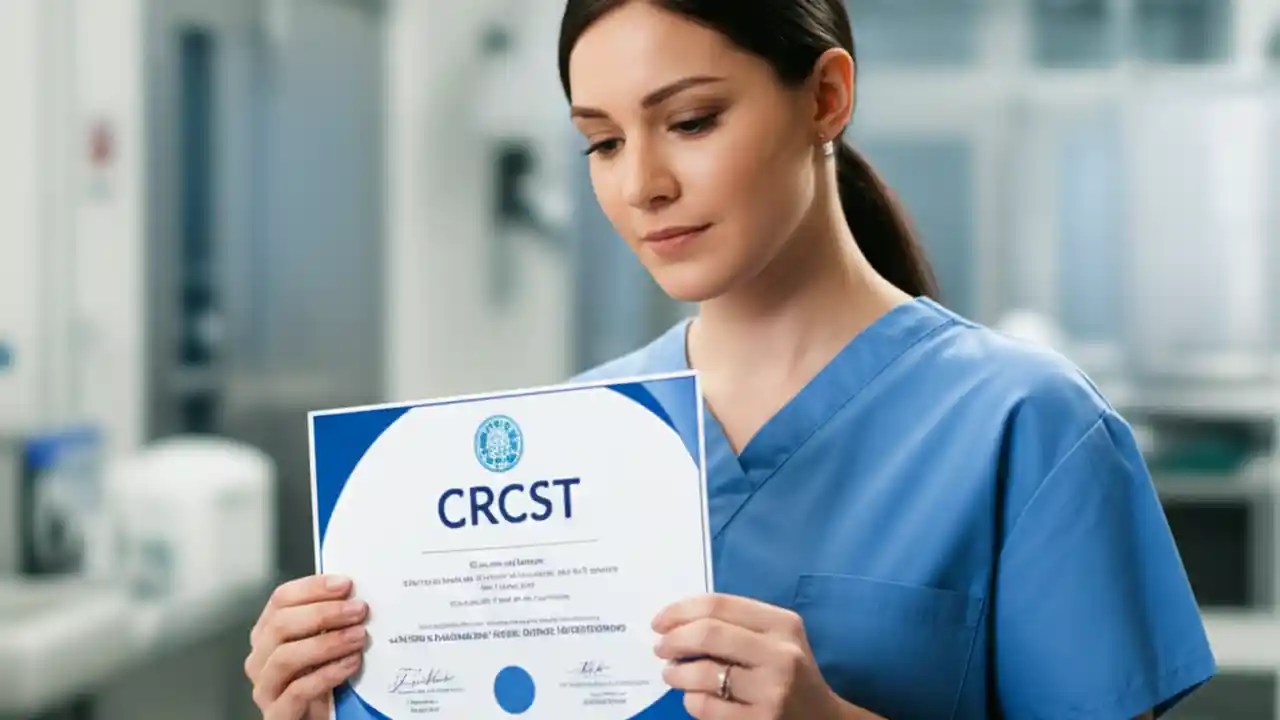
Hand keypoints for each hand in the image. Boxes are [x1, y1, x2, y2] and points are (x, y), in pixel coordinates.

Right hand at [244, 574, 368, 719]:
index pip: (281, 599)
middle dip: (323, 613)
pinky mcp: (277, 715)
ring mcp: (265, 688)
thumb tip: (357, 596)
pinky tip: (350, 664)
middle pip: (280, 625)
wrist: (322, 719)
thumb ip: (333, 622)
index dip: (312, 587)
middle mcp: (260, 659)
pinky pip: (296, 691)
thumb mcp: (326, 646)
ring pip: (285, 657)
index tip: (345, 584)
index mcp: (269, 634)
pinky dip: (326, 674)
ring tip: (359, 636)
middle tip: (358, 610)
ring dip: (326, 643)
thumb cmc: (324, 681)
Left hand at [653, 593, 871, 719]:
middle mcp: (781, 654)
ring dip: (676, 673)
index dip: (680, 610)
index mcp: (782, 624)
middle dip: (673, 640)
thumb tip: (676, 622)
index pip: (720, 605)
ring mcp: (772, 691)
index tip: (659, 622)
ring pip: (703, 673)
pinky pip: (706, 707)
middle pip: (709, 634)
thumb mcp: (776, 638)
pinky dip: (690, 700)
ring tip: (672, 674)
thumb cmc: (788, 672)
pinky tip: (693, 697)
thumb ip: (736, 624)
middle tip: (661, 648)